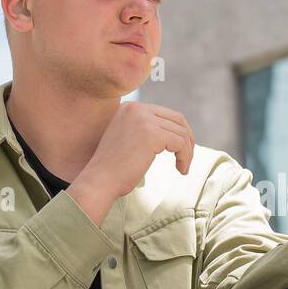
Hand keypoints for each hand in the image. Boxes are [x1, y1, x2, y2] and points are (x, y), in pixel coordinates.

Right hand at [69, 102, 194, 224]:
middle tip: (187, 159)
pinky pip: (180, 143)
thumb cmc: (113, 169)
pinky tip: (181, 169)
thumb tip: (173, 133)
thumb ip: (145, 130)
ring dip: (187, 152)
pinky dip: (185, 157)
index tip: (181, 150)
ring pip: (181, 133)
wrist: (100, 181)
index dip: (178, 132)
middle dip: (187, 139)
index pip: (165, 113)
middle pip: (177, 119)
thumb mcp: (128, 139)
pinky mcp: (152, 134)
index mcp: (130, 107)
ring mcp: (144, 119)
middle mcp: (137, 109)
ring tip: (183, 168)